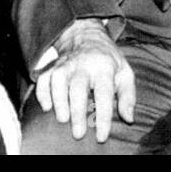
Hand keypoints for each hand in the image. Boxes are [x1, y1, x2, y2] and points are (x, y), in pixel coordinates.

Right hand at [35, 19, 134, 142]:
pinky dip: (42, 92)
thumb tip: (128, 118)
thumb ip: (128, 97)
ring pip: (58, 80)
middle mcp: (83, 65)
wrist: (87, 35)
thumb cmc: (109, 61)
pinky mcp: (53, 66)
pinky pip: (43, 77)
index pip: (104, 94)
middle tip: (78, 133)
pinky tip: (46, 107)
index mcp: (104, 67)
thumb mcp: (125, 73)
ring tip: (62, 119)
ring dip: (58, 100)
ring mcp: (66, 64)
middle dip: (77, 111)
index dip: (103, 116)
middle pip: (78, 86)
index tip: (101, 136)